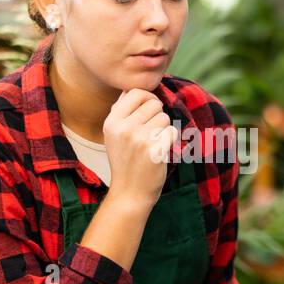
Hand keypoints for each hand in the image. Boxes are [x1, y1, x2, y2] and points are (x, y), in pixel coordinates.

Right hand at [103, 88, 175, 207]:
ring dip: (163, 129)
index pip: (135, 92)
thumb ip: (121, 112)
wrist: (129, 193)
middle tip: (151, 132)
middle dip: (157, 115)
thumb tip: (131, 90)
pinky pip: (171, 131)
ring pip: (164, 117)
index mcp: (111, 122)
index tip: (150, 108)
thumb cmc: (125, 162)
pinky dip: (169, 140)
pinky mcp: (154, 150)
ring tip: (153, 143)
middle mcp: (123, 128)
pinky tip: (159, 151)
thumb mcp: (113, 135)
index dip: (147, 97)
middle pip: (153, 104)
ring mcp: (139, 139)